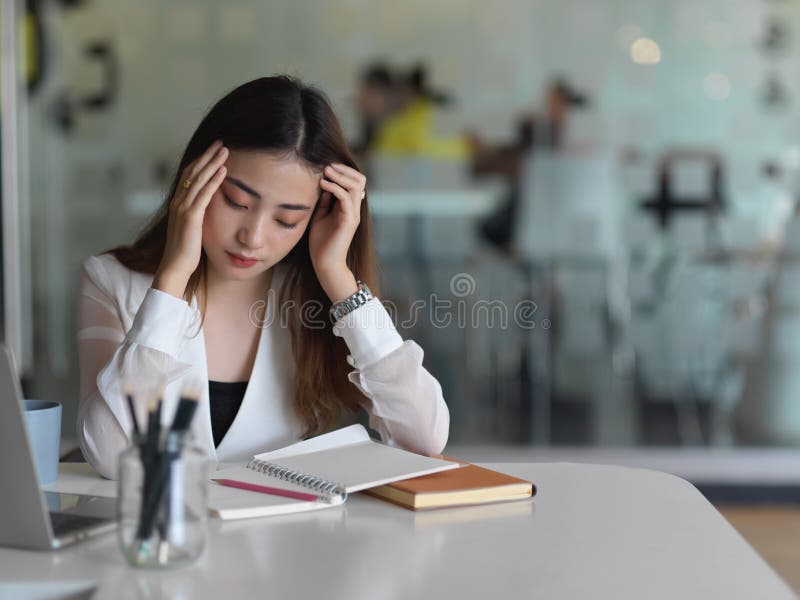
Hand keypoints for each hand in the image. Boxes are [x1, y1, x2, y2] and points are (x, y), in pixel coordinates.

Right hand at [153, 140, 227, 297]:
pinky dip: (214, 180)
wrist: (174, 268)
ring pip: (199, 179)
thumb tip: (206, 210)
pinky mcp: (191, 217)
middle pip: (194, 171)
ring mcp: (183, 208)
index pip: (189, 175)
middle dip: (208, 155)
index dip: (201, 161)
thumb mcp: (191, 229)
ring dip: (213, 163)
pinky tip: (223, 170)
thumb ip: (196, 216)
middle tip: (221, 142)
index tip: (213, 150)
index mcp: (178, 203)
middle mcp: (178, 202)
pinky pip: (204, 194)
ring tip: (225, 150)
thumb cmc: (185, 252)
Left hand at [309, 163, 365, 300]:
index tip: (327, 166)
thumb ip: (325, 202)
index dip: (344, 171)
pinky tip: (322, 184)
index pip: (355, 181)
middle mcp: (354, 209)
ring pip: (355, 186)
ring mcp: (353, 215)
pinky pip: (345, 198)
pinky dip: (334, 187)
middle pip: (360, 180)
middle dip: (344, 169)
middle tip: (328, 166)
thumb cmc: (321, 243)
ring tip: (325, 171)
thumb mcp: (320, 216)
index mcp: (349, 207)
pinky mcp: (348, 221)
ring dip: (340, 176)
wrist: (325, 264)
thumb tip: (324, 185)